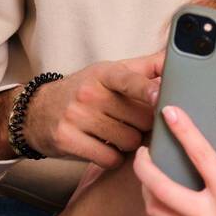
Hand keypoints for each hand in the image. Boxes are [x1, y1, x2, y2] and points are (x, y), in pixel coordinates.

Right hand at [21, 52, 165, 168]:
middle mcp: (89, 93)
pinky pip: (109, 158)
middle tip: (134, 122)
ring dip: (131, 143)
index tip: (161, 97)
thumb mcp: (110, 73)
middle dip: (145, 124)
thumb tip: (178, 57)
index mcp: (104, 73)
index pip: (129, 80)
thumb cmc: (85, 91)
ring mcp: (76, 116)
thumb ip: (146, 67)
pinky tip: (105, 147)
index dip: (148, 89)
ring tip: (118, 134)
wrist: (37, 111)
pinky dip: (113, 158)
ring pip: (129, 141)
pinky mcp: (67, 139)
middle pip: (140, 118)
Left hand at [132, 104, 215, 215]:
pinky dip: (154, 202)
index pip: (202, 157)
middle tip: (143, 149)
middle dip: (145, 167)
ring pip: (155, 209)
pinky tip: (157, 189)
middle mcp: (209, 215)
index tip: (170, 113)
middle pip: (162, 190)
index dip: (184, 132)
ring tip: (148, 168)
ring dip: (145, 186)